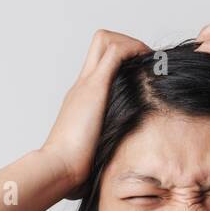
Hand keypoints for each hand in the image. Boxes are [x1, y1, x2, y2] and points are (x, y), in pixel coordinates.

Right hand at [41, 29, 151, 199]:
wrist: (58, 168)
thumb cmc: (73, 170)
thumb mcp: (94, 153)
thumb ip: (103, 150)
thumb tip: (116, 167)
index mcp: (81, 100)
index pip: (99, 63)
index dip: (122, 59)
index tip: (142, 74)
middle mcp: (82, 87)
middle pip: (100, 42)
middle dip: (128, 45)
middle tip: (148, 63)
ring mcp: (86, 85)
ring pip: (106, 40)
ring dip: (132, 45)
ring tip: (151, 63)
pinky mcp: (94, 88)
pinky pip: (116, 52)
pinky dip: (134, 51)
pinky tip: (149, 66)